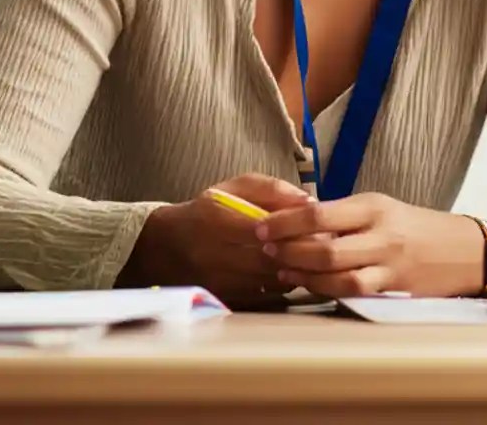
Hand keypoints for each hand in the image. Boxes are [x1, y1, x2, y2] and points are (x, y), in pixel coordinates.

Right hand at [118, 174, 312, 306]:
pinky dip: (281, 283)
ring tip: (310, 256)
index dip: (292, 228)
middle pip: (268, 259)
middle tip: (322, 244)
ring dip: (294, 269)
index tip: (314, 224)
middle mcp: (211, 252)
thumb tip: (309, 201)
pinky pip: (262, 295)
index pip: (261, 228)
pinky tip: (289, 270)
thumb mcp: (233, 188)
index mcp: (212, 217)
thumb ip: (271, 189)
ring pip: (268, 280)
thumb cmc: (206, 211)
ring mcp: (215, 280)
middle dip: (299, 252)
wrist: (163, 248)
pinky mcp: (222, 299)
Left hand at [256, 192, 483, 297]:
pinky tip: (309, 286)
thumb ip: (342, 214)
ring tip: (281, 270)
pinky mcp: (393, 289)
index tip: (261, 226)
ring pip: (336, 275)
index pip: (319, 214)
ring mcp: (388, 264)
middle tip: (264, 249)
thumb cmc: (414, 225)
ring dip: (302, 274)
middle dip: (287, 250)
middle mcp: (380, 235)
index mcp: (373, 207)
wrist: (462, 250)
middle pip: (323, 248)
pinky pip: (353, 292)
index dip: (284, 222)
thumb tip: (294, 220)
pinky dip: (326, 290)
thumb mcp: (381, 207)